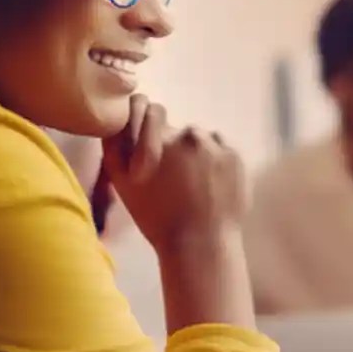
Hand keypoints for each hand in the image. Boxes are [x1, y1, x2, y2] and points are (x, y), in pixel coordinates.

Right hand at [103, 95, 247, 254]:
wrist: (201, 244)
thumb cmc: (156, 218)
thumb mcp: (122, 182)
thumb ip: (116, 143)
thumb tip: (121, 115)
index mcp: (159, 137)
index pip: (147, 107)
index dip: (145, 126)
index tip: (148, 150)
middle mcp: (190, 134)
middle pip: (177, 131)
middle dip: (173, 148)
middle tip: (174, 179)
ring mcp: (217, 145)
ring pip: (202, 141)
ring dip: (197, 156)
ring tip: (195, 188)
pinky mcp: (237, 156)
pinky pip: (222, 151)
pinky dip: (217, 164)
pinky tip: (212, 188)